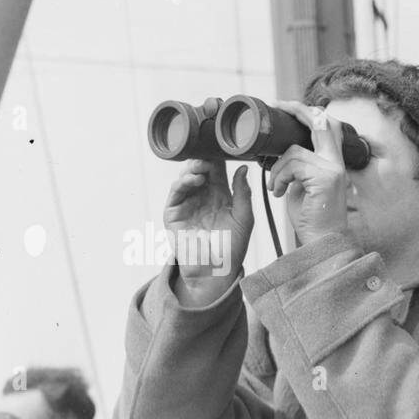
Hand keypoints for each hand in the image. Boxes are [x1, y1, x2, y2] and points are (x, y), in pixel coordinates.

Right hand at [164, 159, 252, 291]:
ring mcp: (187, 202)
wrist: (216, 271)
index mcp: (220, 195)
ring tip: (203, 166)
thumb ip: (243, 194)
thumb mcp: (244, 219)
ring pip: (186, 177)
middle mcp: (202, 195)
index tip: (225, 147)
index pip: (217, 170)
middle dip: (205, 159)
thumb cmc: (232, 248)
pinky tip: (195, 180)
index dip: (220, 158)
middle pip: (200, 170)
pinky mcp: (174, 212)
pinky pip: (176, 192)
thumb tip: (243, 169)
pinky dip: (184, 183)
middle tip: (212, 152)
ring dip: (194, 168)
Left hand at [267, 101, 349, 247]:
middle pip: (321, 122)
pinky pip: (292, 165)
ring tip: (276, 187)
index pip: (328, 126)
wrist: (321, 243)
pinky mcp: (325, 179)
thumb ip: (299, 166)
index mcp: (334, 163)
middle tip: (277, 104)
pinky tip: (278, 192)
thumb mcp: (302, 185)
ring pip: (295, 151)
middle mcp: (337, 164)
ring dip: (277, 168)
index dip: (310, 112)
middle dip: (297, 109)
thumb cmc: (311, 218)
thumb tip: (282, 151)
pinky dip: (279, 178)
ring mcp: (333, 170)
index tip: (286, 107)